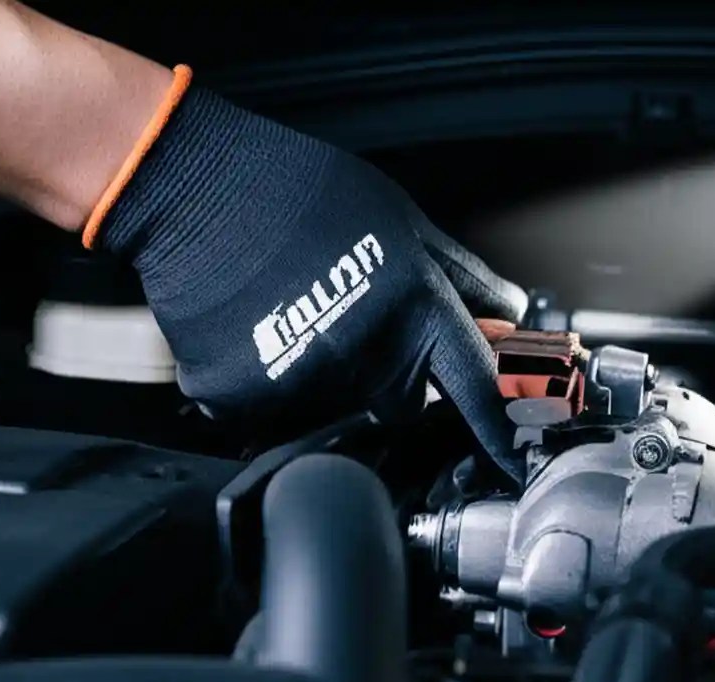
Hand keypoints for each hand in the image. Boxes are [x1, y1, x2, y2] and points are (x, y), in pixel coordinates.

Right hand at [94, 83, 524, 479]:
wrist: (197, 186)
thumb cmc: (300, 192)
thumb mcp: (403, 220)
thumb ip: (459, 277)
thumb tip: (507, 313)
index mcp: (417, 307)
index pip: (479, 390)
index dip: (502, 432)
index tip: (517, 462)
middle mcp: (368, 353)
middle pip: (402, 409)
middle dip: (389, 382)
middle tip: (351, 325)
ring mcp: (307, 382)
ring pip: (337, 412)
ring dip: (326, 381)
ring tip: (297, 316)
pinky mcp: (246, 400)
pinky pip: (270, 413)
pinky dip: (266, 383)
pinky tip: (256, 331)